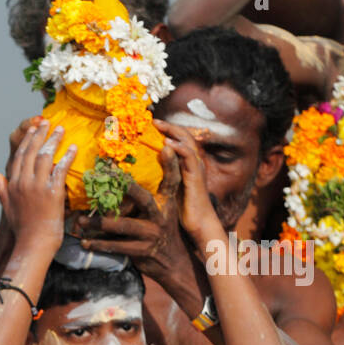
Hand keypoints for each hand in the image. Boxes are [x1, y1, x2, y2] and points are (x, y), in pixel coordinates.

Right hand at [0, 120, 76, 249]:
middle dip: (40, 135)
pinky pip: (60, 169)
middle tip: (47, 123)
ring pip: (45, 157)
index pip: (19, 157)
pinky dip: (67, 157)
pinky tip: (72, 148)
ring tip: (61, 130)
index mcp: (13, 185)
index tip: (32, 130)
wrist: (33, 243)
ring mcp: (37, 187)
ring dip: (54, 141)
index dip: (26, 141)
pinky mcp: (52, 193)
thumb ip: (2, 189)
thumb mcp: (8, 208)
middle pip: (31, 152)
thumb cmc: (22, 228)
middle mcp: (23, 183)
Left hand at [75, 145, 199, 292]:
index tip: (165, 146)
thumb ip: (149, 195)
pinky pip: (116, 246)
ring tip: (79, 220)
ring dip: (98, 223)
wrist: (172, 262)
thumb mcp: (163, 211)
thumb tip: (127, 175)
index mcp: (166, 203)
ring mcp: (151, 234)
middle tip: (102, 176)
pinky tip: (84, 242)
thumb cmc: (161, 231)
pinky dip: (98, 244)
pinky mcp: (141, 250)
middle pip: (142, 198)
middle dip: (124, 187)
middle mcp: (160, 216)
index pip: (172, 180)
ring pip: (121, 225)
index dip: (171, 164)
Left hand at [152, 119, 224, 249]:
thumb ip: (163, 176)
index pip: (179, 141)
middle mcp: (194, 163)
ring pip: (187, 143)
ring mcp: (196, 169)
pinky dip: (180, 149)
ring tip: (159, 125)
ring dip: (173, 132)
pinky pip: (190, 158)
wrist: (199, 224)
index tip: (152, 125)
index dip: (167, 131)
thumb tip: (144, 171)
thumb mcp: (169, 188)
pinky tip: (168, 144)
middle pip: (184, 137)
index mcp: (187, 165)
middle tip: (153, 120)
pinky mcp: (196, 178)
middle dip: (169, 126)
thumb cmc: (183, 210)